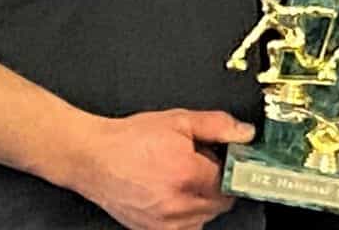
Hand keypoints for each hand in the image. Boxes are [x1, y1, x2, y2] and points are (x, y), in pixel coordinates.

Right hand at [79, 109, 254, 229]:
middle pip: (220, 202)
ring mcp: (167, 223)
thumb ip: (217, 126)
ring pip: (204, 217)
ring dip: (201, 199)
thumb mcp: (178, 120)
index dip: (228, 167)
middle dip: (215, 183)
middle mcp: (179, 204)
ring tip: (180, 177)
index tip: (225, 160)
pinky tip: (170, 192)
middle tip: (197, 164)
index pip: (231, 180)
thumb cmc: (130, 139)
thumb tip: (245, 133)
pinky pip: (186, 227)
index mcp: (187, 174)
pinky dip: (185, 213)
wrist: (93, 158)